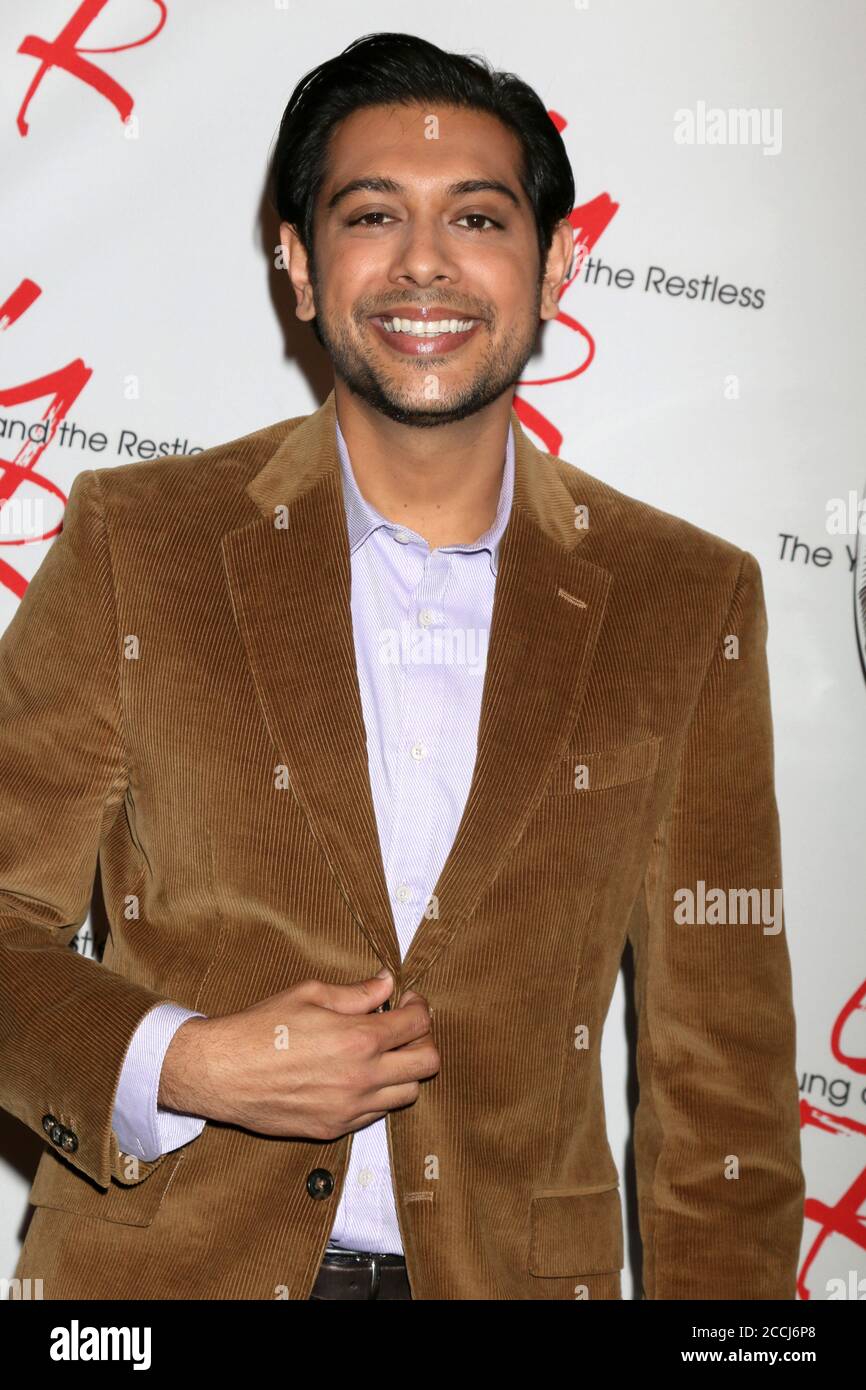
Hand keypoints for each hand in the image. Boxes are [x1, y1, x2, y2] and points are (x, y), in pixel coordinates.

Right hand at [159, 972, 439, 1140]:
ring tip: (382, 1054)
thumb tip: (387, 983)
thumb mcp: (309, 994)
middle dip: (422, 1040)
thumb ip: (356, 993)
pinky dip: (377, 1094)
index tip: (408, 1002)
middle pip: (427, 1064)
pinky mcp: (334, 1129)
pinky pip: (376, 1114)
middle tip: (404, 1028)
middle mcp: (362, 1077)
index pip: (419, 1025)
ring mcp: (350, 1108)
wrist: (222, 1073)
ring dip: (403, 1071)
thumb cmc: (261, 1028)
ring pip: (408, 1094)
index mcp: (360, 1038)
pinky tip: (357, 1076)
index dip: (420, 1008)